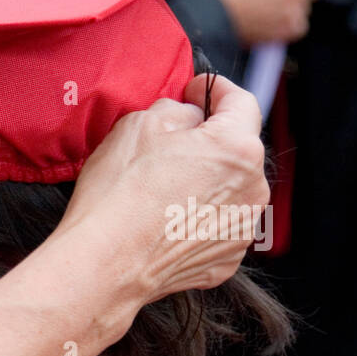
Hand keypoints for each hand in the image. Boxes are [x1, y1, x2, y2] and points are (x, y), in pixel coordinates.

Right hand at [54, 72, 266, 307]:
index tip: (197, 91)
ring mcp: (241, 230)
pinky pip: (216, 227)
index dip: (215, 90)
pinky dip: (197, 220)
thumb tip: (189, 117)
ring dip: (204, 184)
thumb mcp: (139, 125)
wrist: (103, 265)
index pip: (241, 102)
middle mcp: (253, 190)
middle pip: (236, 151)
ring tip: (162, 192)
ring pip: (229, 191)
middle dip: (207, 143)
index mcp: (237, 148)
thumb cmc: (118, 196)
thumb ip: (177, 110)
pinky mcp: (225, 260)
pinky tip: (165, 222)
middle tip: (167, 148)